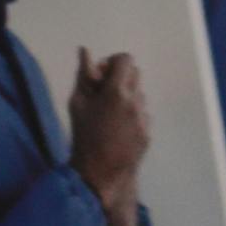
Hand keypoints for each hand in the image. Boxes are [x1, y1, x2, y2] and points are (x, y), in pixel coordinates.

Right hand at [68, 44, 150, 225]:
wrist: (99, 175)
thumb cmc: (82, 136)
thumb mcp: (77, 103)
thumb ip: (83, 74)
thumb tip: (84, 50)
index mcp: (117, 92)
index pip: (125, 59)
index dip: (112, 63)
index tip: (100, 76)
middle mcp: (135, 102)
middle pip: (135, 73)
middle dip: (120, 78)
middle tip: (104, 93)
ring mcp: (144, 118)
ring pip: (139, 94)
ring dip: (127, 97)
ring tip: (109, 115)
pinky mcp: (148, 132)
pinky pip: (142, 113)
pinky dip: (132, 115)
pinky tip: (118, 130)